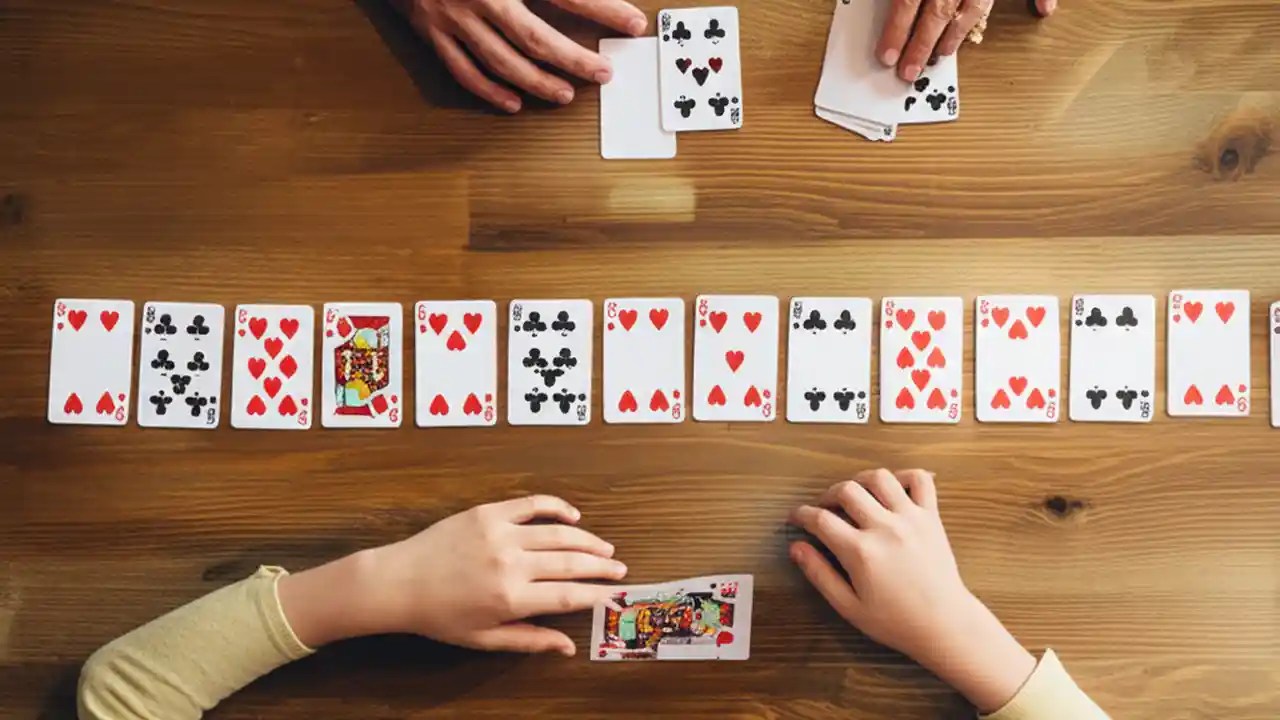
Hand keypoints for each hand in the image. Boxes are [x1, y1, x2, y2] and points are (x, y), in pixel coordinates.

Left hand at [280, 495, 625, 655]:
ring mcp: (501, 533)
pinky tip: (573, 516)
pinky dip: (557, 508)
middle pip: (571, 562)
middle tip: (619, 569)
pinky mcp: (488, 512)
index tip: (613, 594)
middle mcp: (511, 563)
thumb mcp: (485, 638)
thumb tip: (567, 646)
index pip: (568, 596)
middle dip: (601, 567)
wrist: (399, 582)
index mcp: (512, 598)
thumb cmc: (440, 616)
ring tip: (604, 548)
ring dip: (587, 540)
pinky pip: (532, 504)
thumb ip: (529, 640)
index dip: (596, 595)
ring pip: (559, 533)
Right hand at [395, 0, 647, 112]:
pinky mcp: (431, 32)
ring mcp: (453, 17)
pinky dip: (490, 91)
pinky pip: (463, 70)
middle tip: (604, 73)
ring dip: (537, 83)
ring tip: (566, 95)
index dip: (603, 9)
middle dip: (575, 59)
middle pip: (535, 36)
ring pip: (502, 61)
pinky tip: (514, 103)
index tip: (632, 23)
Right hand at [788, 469, 1035, 712]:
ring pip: (879, 478)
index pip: (820, 519)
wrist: (945, 624)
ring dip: (860, 481)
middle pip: (846, 490)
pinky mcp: (931, 517)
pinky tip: (892, 489)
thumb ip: (819, 574)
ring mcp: (911, 519)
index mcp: (861, 552)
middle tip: (825, 509)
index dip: (801, 514)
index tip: (796, 517)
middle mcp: (884, 528)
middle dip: (828, 496)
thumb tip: (796, 547)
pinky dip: (904, 476)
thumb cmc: (896, 622)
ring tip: (855, 496)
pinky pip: (920, 480)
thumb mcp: (849, 606)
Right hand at [876, 0, 1059, 82]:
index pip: (971, 8)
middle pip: (938, 10)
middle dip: (920, 44)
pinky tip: (876, 18)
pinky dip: (887, 6)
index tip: (940, 58)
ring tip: (885, 54)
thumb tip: (1046, 11)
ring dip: (896, 28)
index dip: (955, 35)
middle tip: (906, 72)